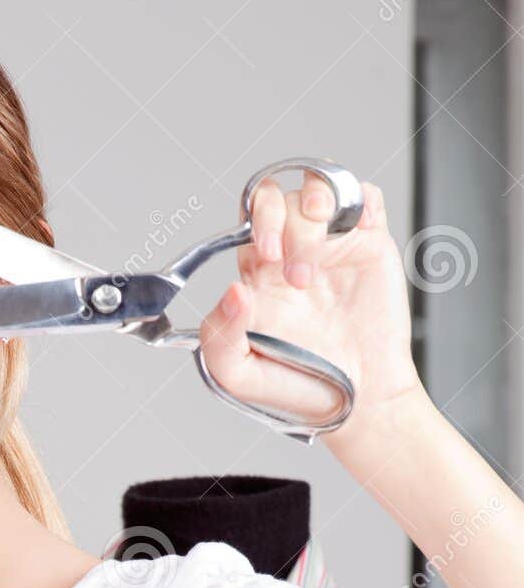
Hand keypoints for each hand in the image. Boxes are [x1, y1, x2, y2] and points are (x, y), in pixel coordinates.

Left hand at [197, 172, 427, 455]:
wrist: (360, 399)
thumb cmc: (301, 386)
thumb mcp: (239, 375)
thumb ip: (218, 337)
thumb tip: (232, 292)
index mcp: (259, 276)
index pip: (246, 221)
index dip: (253, 225)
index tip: (265, 258)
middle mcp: (292, 253)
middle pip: (275, 197)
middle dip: (277, 217)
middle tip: (288, 263)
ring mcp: (332, 246)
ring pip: (317, 188)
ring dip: (313, 210)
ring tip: (318, 258)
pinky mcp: (370, 244)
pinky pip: (365, 196)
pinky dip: (358, 199)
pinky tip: (353, 233)